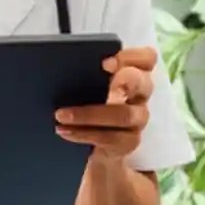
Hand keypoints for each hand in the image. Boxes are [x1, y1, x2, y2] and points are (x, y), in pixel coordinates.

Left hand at [54, 47, 155, 164]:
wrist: (89, 146)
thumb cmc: (87, 103)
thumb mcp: (85, 84)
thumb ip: (83, 73)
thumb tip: (58, 63)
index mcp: (132, 72)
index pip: (146, 58)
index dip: (132, 57)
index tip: (106, 63)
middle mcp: (139, 94)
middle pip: (144, 83)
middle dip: (128, 82)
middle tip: (110, 86)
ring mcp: (137, 120)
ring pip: (124, 115)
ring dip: (89, 114)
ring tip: (61, 114)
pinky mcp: (128, 142)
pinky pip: (110, 138)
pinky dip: (84, 133)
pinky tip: (64, 130)